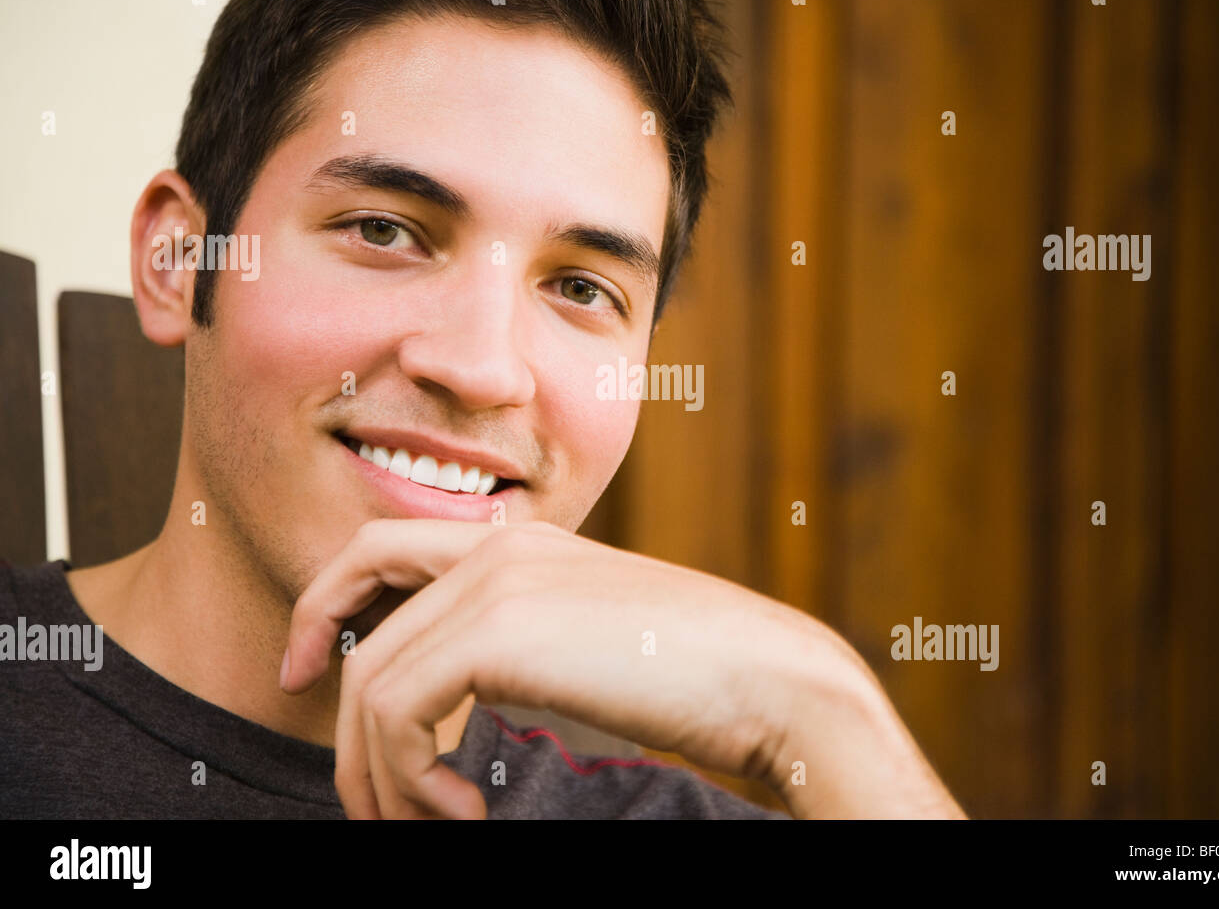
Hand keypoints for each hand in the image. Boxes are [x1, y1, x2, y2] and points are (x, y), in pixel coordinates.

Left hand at [280, 518, 962, 818]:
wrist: (769, 679)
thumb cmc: (693, 683)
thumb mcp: (581, 654)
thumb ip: (513, 653)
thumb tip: (437, 714)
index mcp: (518, 541)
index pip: (378, 550)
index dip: (322, 607)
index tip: (302, 674)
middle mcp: (497, 547)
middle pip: (362, 635)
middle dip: (341, 726)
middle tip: (363, 806)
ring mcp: (497, 581)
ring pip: (371, 684)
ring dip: (381, 775)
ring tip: (433, 823)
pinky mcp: (500, 629)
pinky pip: (396, 710)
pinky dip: (407, 777)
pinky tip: (463, 812)